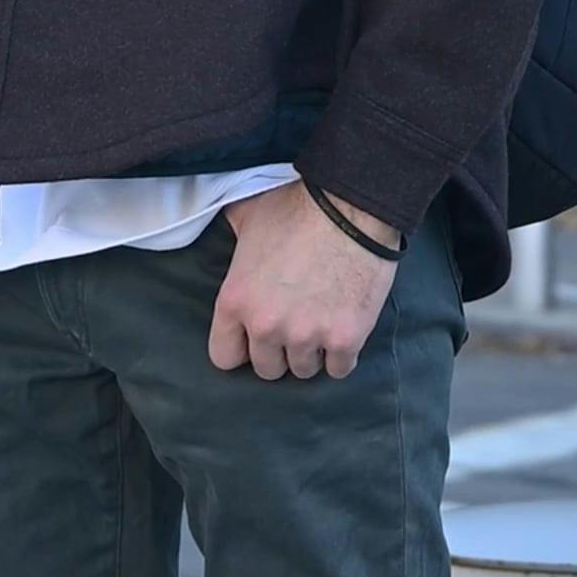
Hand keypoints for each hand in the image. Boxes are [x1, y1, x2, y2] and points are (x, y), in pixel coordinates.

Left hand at [207, 179, 399, 381]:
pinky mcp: (346, 338)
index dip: (240, 347)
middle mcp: (266, 326)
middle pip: (267, 369)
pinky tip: (343, 332)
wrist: (352, 206)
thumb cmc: (298, 206)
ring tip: (319, 325)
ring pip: (304, 370)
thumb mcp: (248, 215)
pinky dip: (342, 354)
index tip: (253, 336)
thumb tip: (226, 229)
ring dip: (311, 352)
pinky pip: (339, 369)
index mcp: (236, 300)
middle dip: (278, 350)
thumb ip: (232, 235)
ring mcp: (306, 335)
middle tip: (293, 325)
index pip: (224, 356)